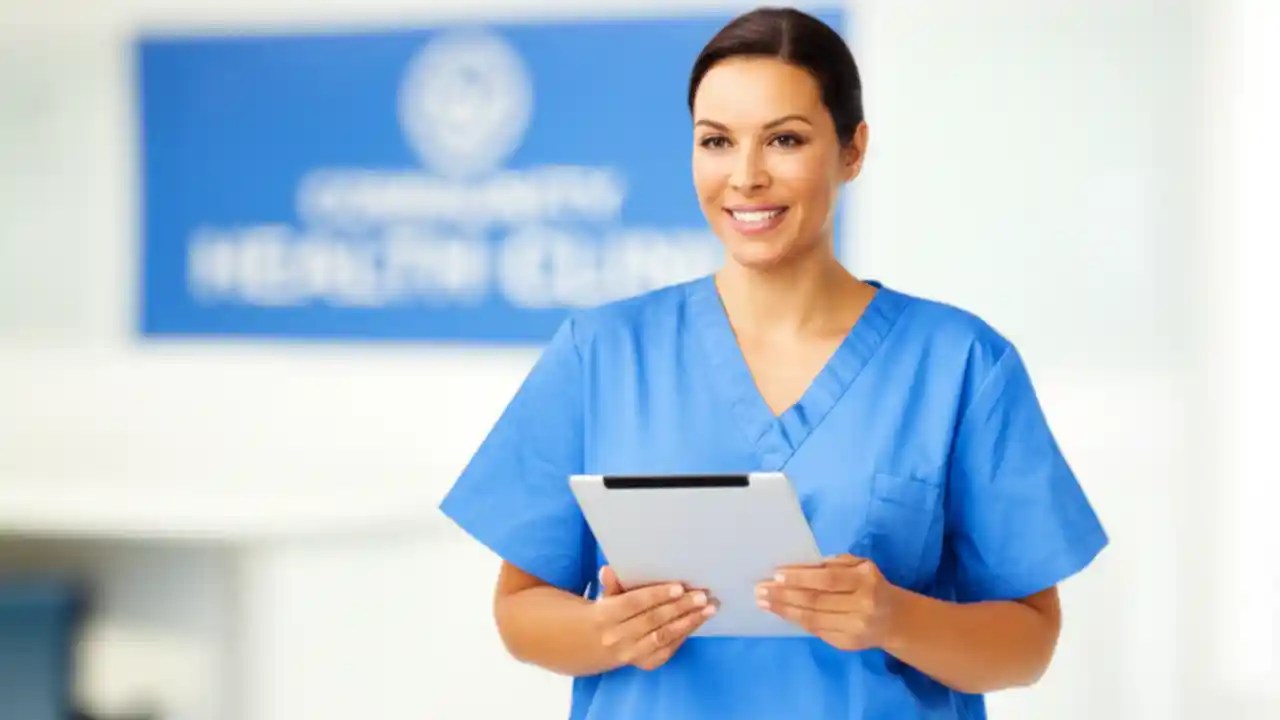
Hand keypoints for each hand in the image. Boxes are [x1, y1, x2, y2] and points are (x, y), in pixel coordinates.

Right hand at [589, 566, 717, 670]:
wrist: (591, 650)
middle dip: (680, 607)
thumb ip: (611, 585)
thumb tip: (608, 569)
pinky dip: (683, 636)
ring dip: (688, 623)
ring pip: (663, 638)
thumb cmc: (603, 616)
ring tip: (709, 610)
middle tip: (702, 596)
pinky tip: (697, 622)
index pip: (633, 603)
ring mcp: (631, 654)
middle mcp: (617, 637)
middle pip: (652, 621)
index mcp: (605, 616)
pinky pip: (666, 651)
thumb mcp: (603, 599)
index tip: (679, 587)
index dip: (656, 595)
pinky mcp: (643, 664)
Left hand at [755, 554, 902, 651]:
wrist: (894, 620)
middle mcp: (861, 606)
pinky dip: (795, 620)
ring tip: (763, 602)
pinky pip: (815, 630)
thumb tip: (803, 567)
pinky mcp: (846, 643)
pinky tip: (781, 612)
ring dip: (784, 610)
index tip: (776, 575)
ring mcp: (854, 628)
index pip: (828, 580)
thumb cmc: (871, 584)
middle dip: (784, 595)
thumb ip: (837, 563)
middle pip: (816, 601)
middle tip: (760, 590)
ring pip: (812, 618)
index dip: (800, 578)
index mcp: (865, 581)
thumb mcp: (861, 565)